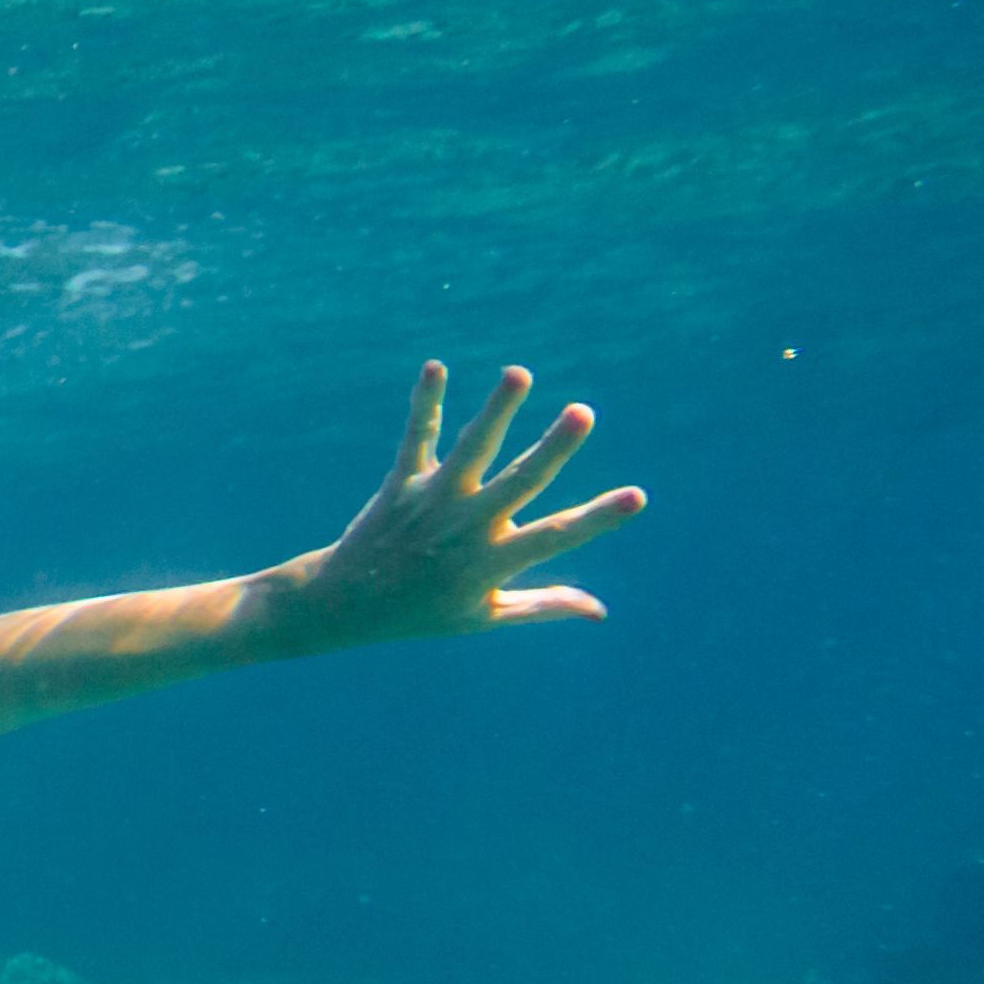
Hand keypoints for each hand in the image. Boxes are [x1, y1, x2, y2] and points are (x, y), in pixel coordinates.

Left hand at [263, 363, 645, 652]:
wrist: (346, 603)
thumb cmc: (424, 610)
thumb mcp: (485, 616)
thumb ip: (544, 605)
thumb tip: (600, 611)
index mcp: (493, 562)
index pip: (556, 537)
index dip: (598, 518)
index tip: (637, 496)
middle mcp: (466, 527)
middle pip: (518, 482)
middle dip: (553, 446)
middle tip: (583, 412)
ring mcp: (433, 501)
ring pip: (470, 449)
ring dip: (495, 409)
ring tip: (518, 373)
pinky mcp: (402, 482)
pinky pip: (416, 437)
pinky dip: (425, 403)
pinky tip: (435, 367)